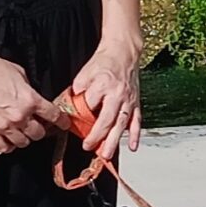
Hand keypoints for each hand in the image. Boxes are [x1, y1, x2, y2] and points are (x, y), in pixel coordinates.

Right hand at [0, 49, 64, 156]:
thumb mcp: (19, 73)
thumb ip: (29, 89)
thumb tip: (33, 97)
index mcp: (30, 100)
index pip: (54, 116)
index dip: (62, 121)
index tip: (64, 124)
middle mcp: (20, 116)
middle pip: (39, 134)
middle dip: (40, 129)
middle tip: (37, 124)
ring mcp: (4, 125)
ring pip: (23, 143)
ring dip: (24, 138)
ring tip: (21, 131)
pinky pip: (3, 147)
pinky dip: (7, 145)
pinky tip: (8, 139)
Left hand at [67, 35, 142, 161]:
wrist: (124, 52)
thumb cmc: (104, 62)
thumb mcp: (85, 72)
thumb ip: (77, 91)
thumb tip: (69, 107)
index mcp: (102, 85)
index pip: (89, 105)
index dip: (80, 117)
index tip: (73, 126)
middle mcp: (117, 94)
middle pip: (106, 119)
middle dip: (97, 135)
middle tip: (88, 147)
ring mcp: (128, 100)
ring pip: (121, 123)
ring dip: (114, 141)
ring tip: (107, 155)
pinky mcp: (136, 103)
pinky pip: (137, 121)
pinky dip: (135, 135)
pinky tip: (132, 147)